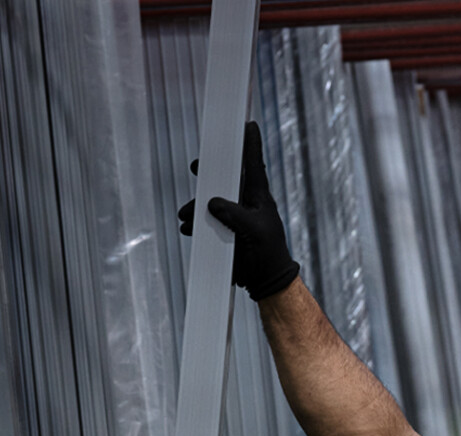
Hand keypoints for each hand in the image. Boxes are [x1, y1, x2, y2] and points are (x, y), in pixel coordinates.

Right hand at [177, 121, 299, 300]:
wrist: (265, 281)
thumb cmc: (268, 253)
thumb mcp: (254, 231)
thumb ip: (234, 214)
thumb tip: (211, 202)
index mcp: (258, 197)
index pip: (253, 165)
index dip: (251, 144)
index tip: (249, 124)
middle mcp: (246, 202)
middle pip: (226, 177)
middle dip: (209, 172)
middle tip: (196, 167)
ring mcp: (236, 216)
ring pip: (212, 201)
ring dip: (196, 207)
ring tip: (186, 217)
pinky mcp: (227, 230)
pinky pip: (207, 220)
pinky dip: (196, 223)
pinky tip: (188, 229)